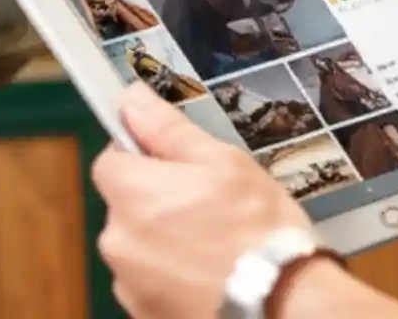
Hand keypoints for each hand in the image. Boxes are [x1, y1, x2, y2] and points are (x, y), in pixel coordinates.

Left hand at [92, 83, 397, 317]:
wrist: (286, 310)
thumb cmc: (260, 236)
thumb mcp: (224, 163)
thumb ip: (168, 130)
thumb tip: (132, 99)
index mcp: (130, 194)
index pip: (112, 160)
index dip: (144, 158)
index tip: (177, 166)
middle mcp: (118, 241)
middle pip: (127, 208)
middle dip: (160, 204)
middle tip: (210, 208)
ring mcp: (129, 284)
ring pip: (142, 250)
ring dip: (167, 246)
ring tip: (218, 250)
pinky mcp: (144, 314)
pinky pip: (153, 285)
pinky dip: (175, 281)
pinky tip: (213, 280)